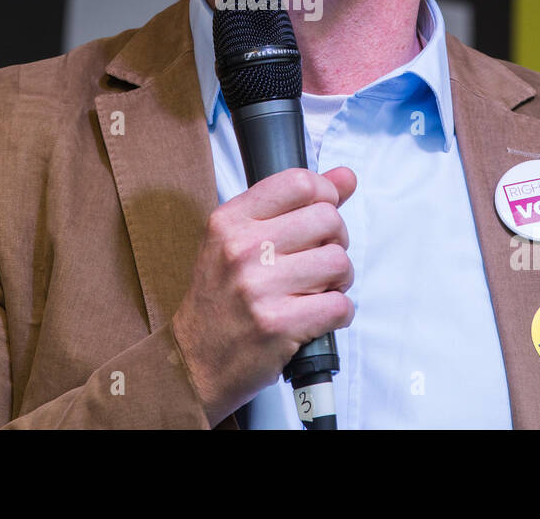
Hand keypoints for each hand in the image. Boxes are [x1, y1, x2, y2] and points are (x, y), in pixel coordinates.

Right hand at [171, 166, 356, 425]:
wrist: (193, 362)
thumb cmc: (221, 299)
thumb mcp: (239, 241)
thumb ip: (293, 205)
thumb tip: (346, 176)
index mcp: (230, 221)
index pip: (298, 182)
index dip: (325, 195)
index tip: (323, 214)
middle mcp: (242, 249)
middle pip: (327, 220)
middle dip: (336, 241)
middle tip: (321, 260)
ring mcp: (259, 287)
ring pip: (339, 263)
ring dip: (340, 280)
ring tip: (319, 290)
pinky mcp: (277, 325)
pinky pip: (340, 305)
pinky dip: (339, 313)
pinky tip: (317, 316)